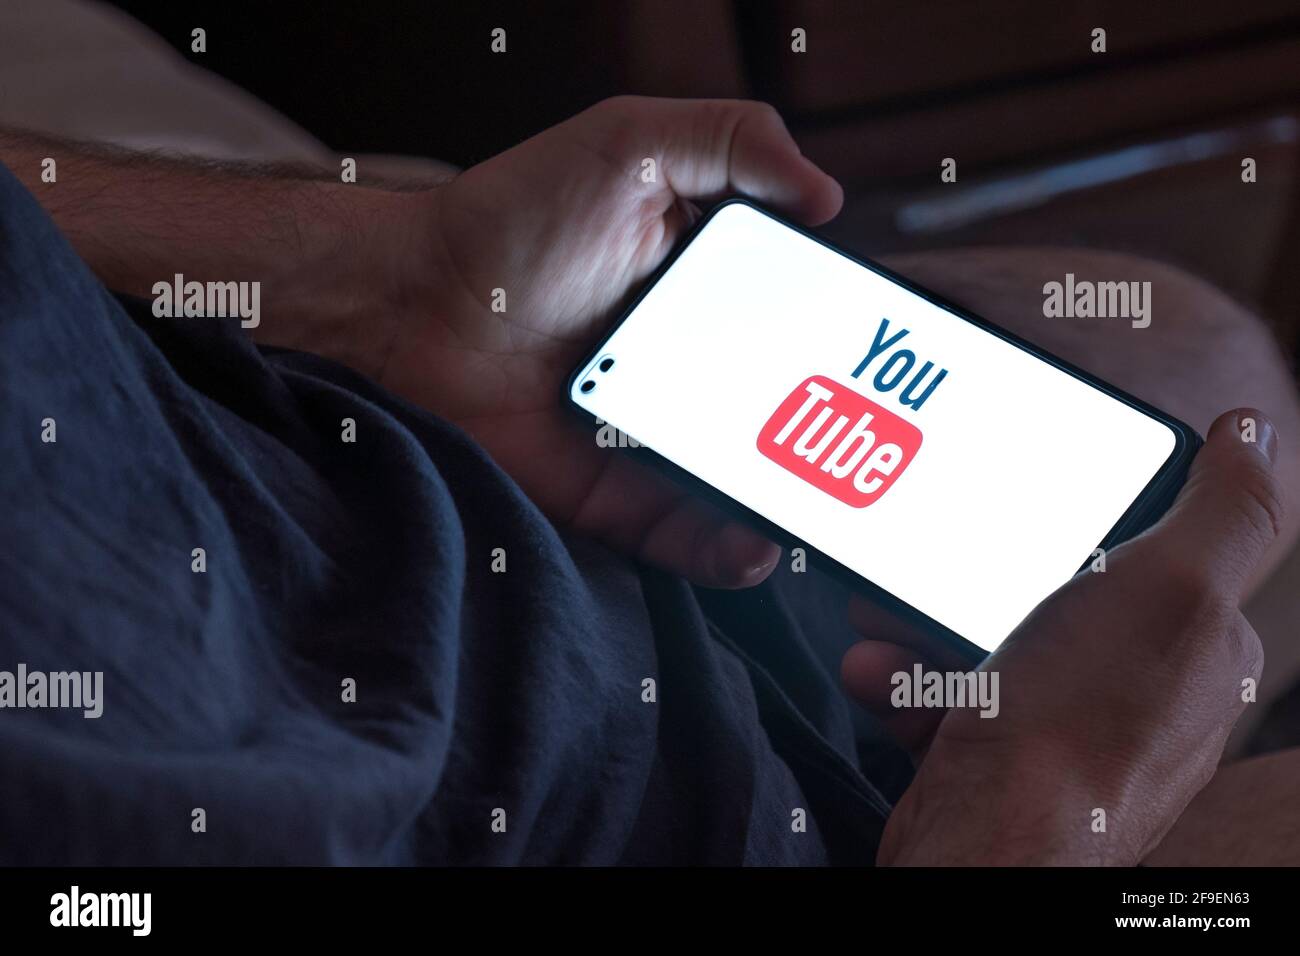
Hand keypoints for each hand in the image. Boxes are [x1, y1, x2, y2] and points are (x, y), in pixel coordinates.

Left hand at [371, 97, 842, 586]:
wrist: (412, 300)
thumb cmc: (514, 217)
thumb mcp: (633, 144)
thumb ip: (732, 143)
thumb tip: (828, 196)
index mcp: (711, 290)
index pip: (802, 324)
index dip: (850, 349)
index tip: (894, 370)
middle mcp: (691, 366)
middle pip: (782, 415)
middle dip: (834, 443)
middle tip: (884, 464)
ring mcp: (651, 435)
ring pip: (741, 485)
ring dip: (788, 507)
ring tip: (827, 519)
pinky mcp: (607, 490)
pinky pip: (673, 533)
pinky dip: (715, 549)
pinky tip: (752, 545)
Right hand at [848, 409, 1281, 864]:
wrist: (984, 848)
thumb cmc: (1078, 729)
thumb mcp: (1169, 591)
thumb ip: (1224, 510)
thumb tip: (1254, 431)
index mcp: (1195, 642)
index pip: (1141, 545)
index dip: (1076, 512)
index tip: (1022, 496)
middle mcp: (1138, 687)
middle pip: (1049, 589)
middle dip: (974, 570)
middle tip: (928, 558)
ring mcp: (1065, 725)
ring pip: (988, 638)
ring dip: (924, 621)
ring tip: (884, 618)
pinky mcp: (1001, 755)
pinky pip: (949, 691)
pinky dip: (908, 677)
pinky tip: (884, 675)